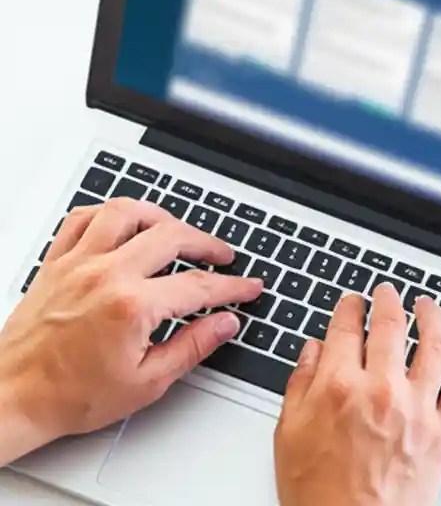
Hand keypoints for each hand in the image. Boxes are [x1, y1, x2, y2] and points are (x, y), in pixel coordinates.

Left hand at [0, 198, 262, 463]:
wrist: (10, 397)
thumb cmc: (67, 396)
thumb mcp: (146, 382)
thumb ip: (192, 346)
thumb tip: (224, 324)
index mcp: (132, 307)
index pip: (199, 285)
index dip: (233, 286)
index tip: (247, 287)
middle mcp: (106, 276)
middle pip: (171, 236)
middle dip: (207, 243)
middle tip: (223, 256)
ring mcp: (77, 264)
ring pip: (127, 213)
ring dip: (160, 216)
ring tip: (178, 230)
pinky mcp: (55, 263)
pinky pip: (82, 219)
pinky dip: (109, 214)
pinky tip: (125, 224)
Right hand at [275, 283, 440, 505]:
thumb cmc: (318, 494)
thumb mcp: (289, 435)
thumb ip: (301, 385)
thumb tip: (312, 352)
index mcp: (339, 387)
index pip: (348, 328)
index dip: (351, 308)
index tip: (353, 302)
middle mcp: (382, 391)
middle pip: (393, 327)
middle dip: (389, 302)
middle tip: (388, 293)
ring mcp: (418, 409)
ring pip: (436, 346)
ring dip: (434, 318)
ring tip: (428, 307)